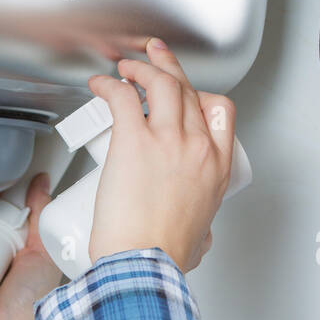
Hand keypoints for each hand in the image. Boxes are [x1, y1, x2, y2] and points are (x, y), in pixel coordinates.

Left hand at [87, 37, 233, 272]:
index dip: (202, 94)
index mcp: (218, 168)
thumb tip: (198, 236)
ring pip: (161, 83)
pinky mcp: (133, 140)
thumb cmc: (166, 255)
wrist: (145, 262)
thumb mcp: (201, 239)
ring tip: (126, 68)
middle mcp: (197, 147)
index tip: (188, 91)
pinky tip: (100, 84)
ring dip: (142, 69)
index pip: (220, 111)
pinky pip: (123, 97)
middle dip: (170, 67)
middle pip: (187, 90)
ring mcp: (167, 140)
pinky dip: (110, 84)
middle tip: (156, 58)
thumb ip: (202, 231)